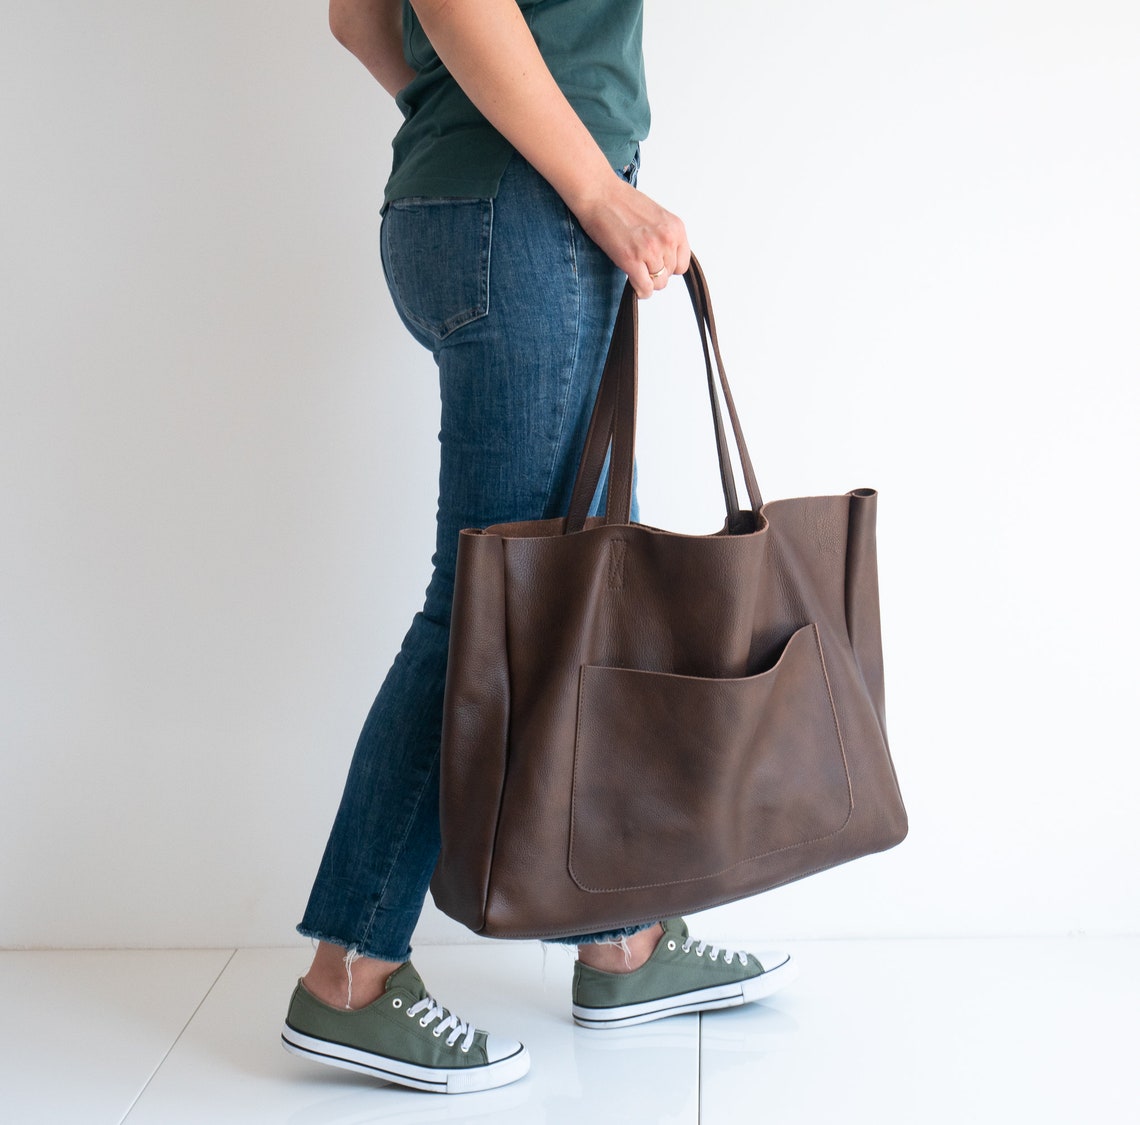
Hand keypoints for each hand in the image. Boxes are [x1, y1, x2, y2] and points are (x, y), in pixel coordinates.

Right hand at [570, 176, 690, 298]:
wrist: (599, 194)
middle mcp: (667, 239)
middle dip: (655, 273)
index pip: (682, 264)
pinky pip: (645, 288)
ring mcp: (650, 251)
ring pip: (658, 283)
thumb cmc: (621, 202)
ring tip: (634, 269)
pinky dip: (640, 290)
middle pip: (669, 275)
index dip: (668, 266)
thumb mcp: (656, 217)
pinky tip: (633, 283)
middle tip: (641, 264)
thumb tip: (664, 259)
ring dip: (646, 281)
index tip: (656, 263)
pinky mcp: (632, 260)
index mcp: (676, 228)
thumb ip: (664, 236)